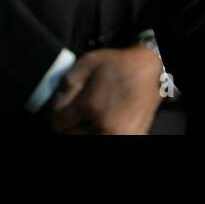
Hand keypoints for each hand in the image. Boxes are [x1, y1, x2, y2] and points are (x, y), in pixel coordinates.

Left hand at [48, 45, 162, 134]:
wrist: (149, 70)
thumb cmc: (118, 65)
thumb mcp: (87, 63)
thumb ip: (66, 84)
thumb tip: (54, 106)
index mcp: (90, 106)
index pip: (58, 125)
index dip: (55, 117)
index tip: (58, 113)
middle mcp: (103, 126)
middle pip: (71, 136)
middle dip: (68, 126)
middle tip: (74, 114)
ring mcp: (118, 135)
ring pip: (87, 140)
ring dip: (83, 131)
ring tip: (88, 118)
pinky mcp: (129, 138)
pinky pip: (104, 140)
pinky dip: (99, 132)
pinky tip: (101, 121)